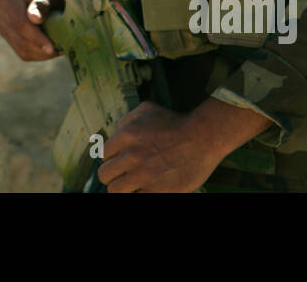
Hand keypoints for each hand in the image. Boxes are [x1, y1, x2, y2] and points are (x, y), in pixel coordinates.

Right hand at [0, 0, 62, 60]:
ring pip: (22, 49)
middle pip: (20, 38)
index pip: (20, 23)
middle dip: (41, 47)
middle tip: (62, 49)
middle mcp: (0, 13)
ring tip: (60, 48)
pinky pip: (24, 53)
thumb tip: (34, 18)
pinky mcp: (10, 38)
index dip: (35, 37)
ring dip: (42, 53)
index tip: (52, 47)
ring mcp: (3, 27)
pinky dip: (39, 54)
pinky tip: (52, 49)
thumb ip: (42, 2)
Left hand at [96, 101, 221, 192]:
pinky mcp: (157, 191)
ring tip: (131, 186)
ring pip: (115, 191)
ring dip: (121, 189)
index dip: (110, 159)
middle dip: (112, 176)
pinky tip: (145, 189)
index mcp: (126, 135)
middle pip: (104, 175)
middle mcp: (132, 156)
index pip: (102, 154)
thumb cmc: (176, 123)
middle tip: (122, 176)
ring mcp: (144, 175)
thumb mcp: (147, 110)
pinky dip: (138, 193)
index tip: (118, 162)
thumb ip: (127, 119)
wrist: (203, 138)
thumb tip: (116, 131)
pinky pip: (135, 197)